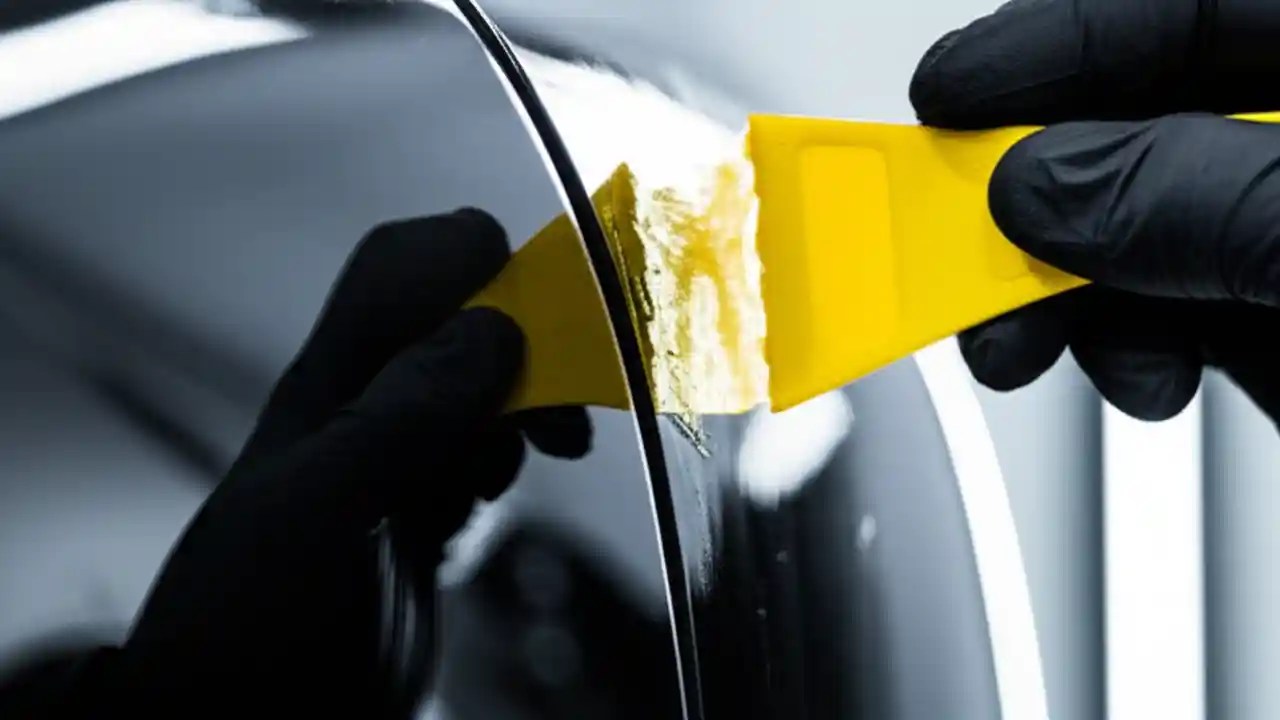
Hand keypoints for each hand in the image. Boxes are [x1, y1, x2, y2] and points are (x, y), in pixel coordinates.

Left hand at [95, 209, 590, 715]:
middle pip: (460, 331)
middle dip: (524, 352)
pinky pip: (477, 463)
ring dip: (522, 414)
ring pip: (480, 398)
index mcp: (330, 384)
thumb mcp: (324, 508)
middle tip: (562, 422)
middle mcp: (364, 413)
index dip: (470, 261)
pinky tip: (485, 506)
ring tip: (534, 461)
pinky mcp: (416, 522)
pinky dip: (502, 468)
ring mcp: (393, 469)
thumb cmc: (254, 620)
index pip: (401, 268)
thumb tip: (491, 327)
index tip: (541, 310)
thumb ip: (403, 414)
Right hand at [910, 0, 1279, 422]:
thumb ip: (1195, 199)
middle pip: (1138, 125)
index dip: (1051, 43)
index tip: (946, 96)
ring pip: (1143, 230)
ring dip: (1063, 291)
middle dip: (1036, 194)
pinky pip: (1182, 309)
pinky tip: (1139, 376)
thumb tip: (1044, 187)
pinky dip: (1129, 347)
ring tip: (1031, 342)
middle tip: (965, 247)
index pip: (1184, 11)